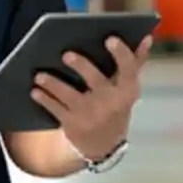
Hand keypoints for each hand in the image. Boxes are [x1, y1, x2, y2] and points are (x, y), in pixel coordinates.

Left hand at [31, 35, 152, 160]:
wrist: (104, 145)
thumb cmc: (115, 105)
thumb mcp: (127, 88)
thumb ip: (135, 62)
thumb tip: (147, 37)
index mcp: (127, 90)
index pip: (128, 68)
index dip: (121, 53)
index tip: (110, 39)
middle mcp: (111, 102)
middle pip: (95, 80)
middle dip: (81, 66)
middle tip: (66, 54)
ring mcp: (91, 115)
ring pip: (69, 95)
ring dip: (53, 84)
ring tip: (40, 74)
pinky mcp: (73, 125)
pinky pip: (55, 109)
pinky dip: (44, 99)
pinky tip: (35, 90)